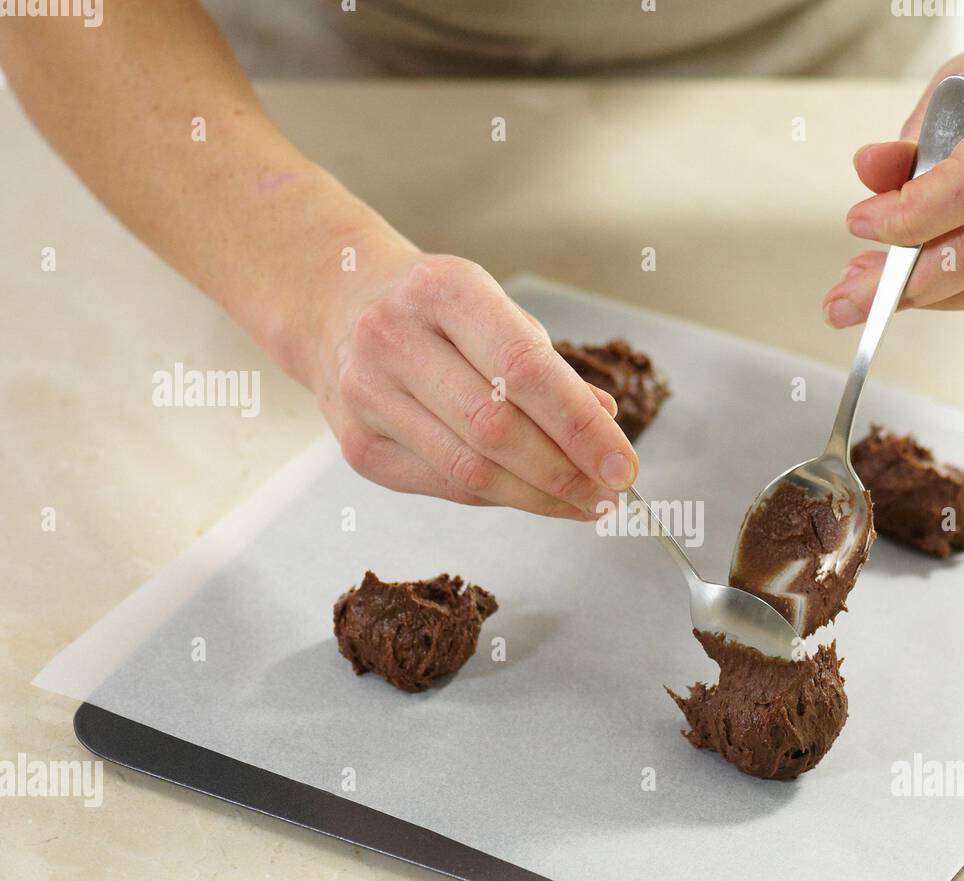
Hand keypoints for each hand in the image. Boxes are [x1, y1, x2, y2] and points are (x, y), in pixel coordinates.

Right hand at [311, 249, 636, 518]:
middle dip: (566, 473)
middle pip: (496, 429)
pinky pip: (445, 486)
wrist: (335, 305)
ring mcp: (367, 397)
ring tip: (584, 504)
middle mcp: (394, 340)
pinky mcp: (359, 449)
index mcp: (442, 290)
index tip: (624, 466)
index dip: (580, 427)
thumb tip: (604, 423)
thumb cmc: (434, 310)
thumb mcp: (495, 309)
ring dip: (538, 497)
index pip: (525, 370)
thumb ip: (550, 368)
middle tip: (611, 496)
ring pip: (470, 470)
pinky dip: (499, 498)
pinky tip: (533, 496)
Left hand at [822, 41, 963, 323]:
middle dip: (905, 282)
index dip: (910, 217)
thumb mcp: (939, 101)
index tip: (858, 225)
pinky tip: (914, 286)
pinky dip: (952, 297)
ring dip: (925, 298)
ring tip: (871, 291)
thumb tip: (866, 169)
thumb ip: (903, 146)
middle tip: (846, 297)